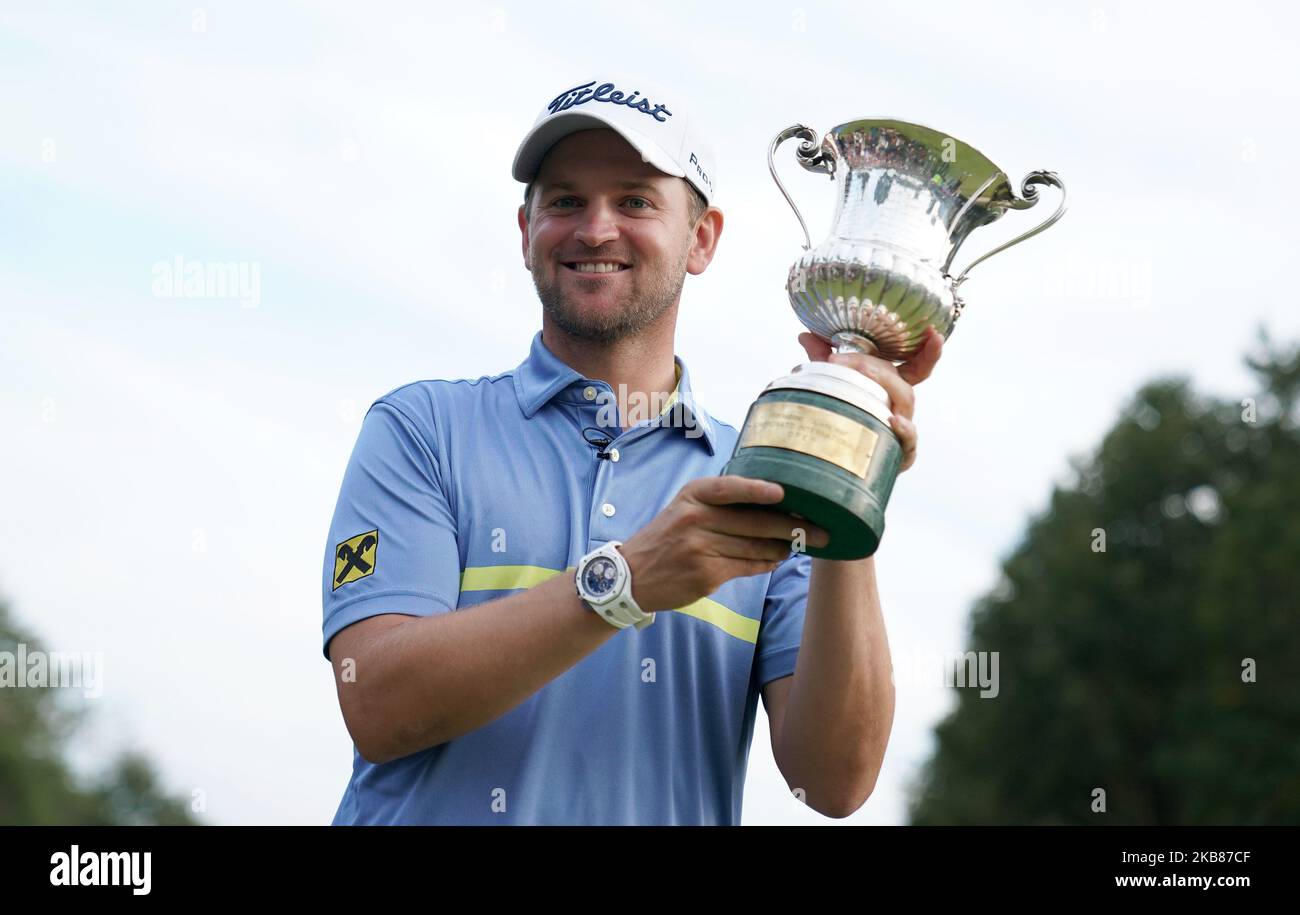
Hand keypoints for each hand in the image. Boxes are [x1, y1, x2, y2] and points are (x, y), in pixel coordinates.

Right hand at [619, 476, 829, 611]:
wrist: (631, 576)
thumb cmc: (667, 537)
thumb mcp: (684, 508)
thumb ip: (720, 502)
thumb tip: (773, 501)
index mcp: (693, 496)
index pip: (730, 488)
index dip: (758, 490)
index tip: (785, 492)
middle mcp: (696, 519)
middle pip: (754, 522)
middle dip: (793, 526)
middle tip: (822, 529)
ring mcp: (701, 548)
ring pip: (756, 547)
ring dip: (784, 547)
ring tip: (802, 544)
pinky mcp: (707, 575)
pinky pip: (748, 567)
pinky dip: (767, 563)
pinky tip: (778, 559)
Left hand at [797, 327, 943, 472]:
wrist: (839, 461)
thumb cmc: (844, 417)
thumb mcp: (834, 384)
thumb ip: (822, 360)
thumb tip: (804, 336)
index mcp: (893, 388)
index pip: (918, 367)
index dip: (929, 351)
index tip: (933, 332)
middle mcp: (902, 406)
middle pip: (901, 382)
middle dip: (874, 366)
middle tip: (837, 359)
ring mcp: (904, 430)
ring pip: (905, 403)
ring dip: (884, 385)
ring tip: (863, 372)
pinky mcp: (902, 454)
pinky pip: (909, 441)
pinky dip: (905, 430)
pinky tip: (894, 420)